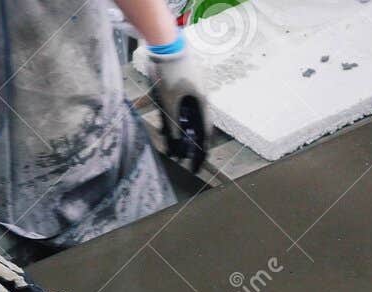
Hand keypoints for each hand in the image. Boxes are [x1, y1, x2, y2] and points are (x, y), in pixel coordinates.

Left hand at [147, 34, 208, 170]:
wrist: (165, 44)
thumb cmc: (169, 72)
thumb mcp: (168, 101)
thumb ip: (171, 123)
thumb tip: (174, 143)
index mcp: (202, 103)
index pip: (205, 134)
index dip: (201, 152)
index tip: (197, 167)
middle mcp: (200, 99)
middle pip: (197, 128)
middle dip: (189, 145)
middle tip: (182, 159)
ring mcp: (193, 92)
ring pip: (188, 118)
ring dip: (180, 132)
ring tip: (170, 144)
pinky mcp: (184, 86)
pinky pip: (181, 107)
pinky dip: (175, 118)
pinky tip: (166, 125)